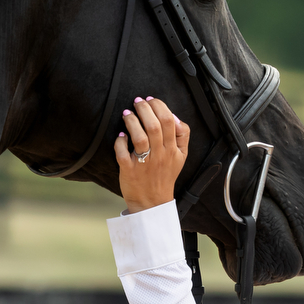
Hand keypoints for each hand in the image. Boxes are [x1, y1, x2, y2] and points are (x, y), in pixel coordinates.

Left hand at [114, 97, 188, 212]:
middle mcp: (160, 155)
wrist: (153, 202)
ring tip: (127, 114)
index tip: (150, 100)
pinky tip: (121, 136)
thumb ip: (183, 136)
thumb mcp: (181, 157)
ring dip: (132, 122)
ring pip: (140, 137)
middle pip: (155, 126)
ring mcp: (144, 163)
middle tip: (137, 102)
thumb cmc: (165, 176)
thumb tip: (174, 116)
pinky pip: (123, 153)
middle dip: (144, 109)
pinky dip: (120, 142)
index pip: (169, 121)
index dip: (159, 106)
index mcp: (173, 150)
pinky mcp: (129, 170)